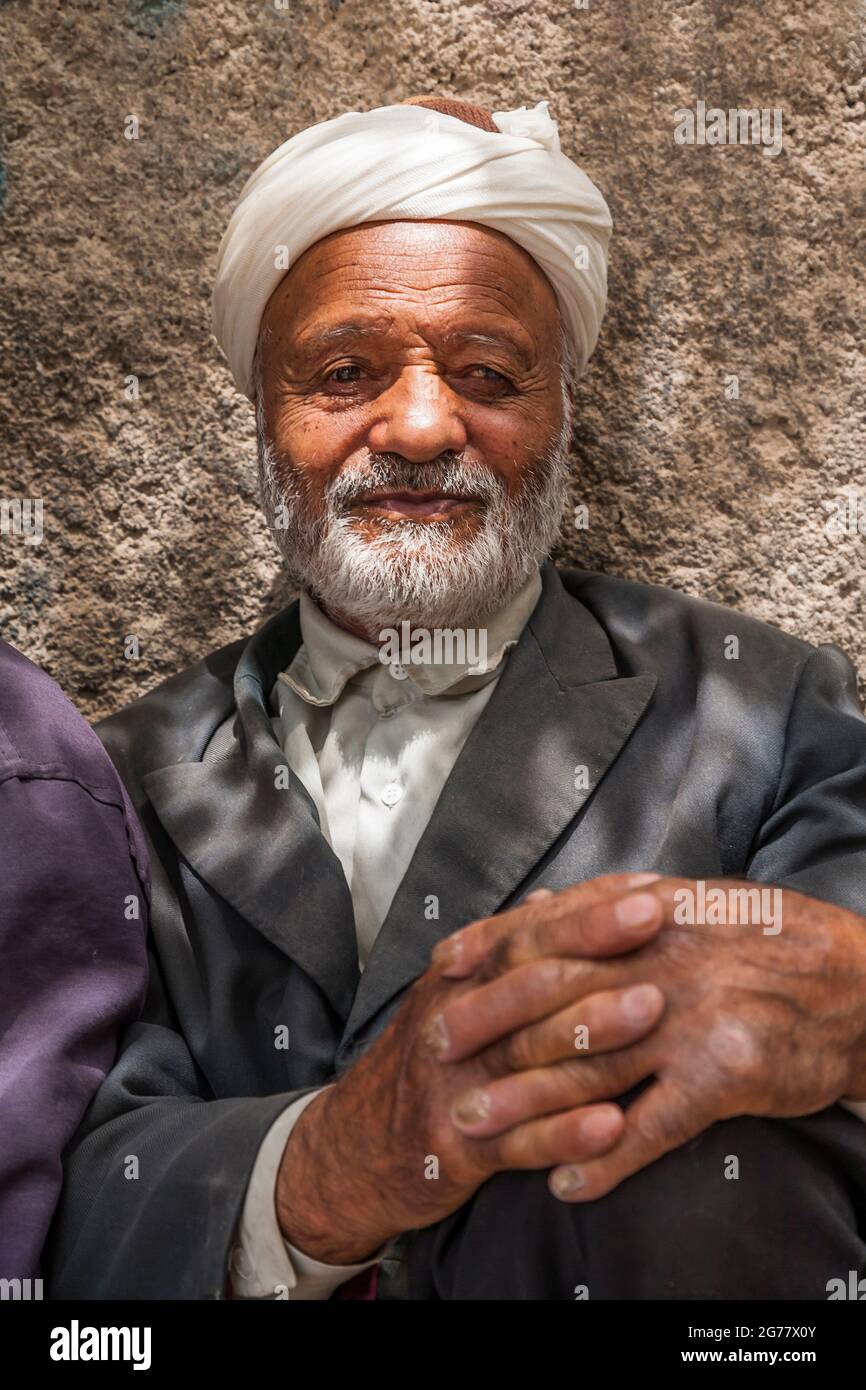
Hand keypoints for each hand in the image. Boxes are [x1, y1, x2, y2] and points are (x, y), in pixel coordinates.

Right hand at [275, 873, 666, 1262]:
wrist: (351, 1154)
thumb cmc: (419, 1068)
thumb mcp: (449, 1000)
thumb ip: (501, 953)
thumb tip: (551, 899)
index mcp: (457, 983)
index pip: (523, 933)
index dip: (582, 909)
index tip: (644, 888)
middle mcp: (453, 1022)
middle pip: (527, 975)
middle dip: (593, 944)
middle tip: (657, 919)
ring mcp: (455, 1086)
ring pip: (527, 1051)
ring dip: (591, 1029)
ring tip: (653, 1008)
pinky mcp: (459, 1149)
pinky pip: (517, 1141)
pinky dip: (565, 1133)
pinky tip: (613, 1126)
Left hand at [431, 876, 865, 1202]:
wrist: (854, 984)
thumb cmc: (764, 942)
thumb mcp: (689, 902)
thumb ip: (612, 906)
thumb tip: (540, 906)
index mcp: (648, 911)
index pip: (550, 927)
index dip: (489, 947)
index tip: (437, 969)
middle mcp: (659, 958)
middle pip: (552, 997)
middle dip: (485, 1027)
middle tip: (431, 1055)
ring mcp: (690, 1017)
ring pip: (588, 1064)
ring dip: (524, 1102)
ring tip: (473, 1127)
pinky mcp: (724, 1072)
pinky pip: (651, 1124)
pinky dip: (606, 1158)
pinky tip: (567, 1182)